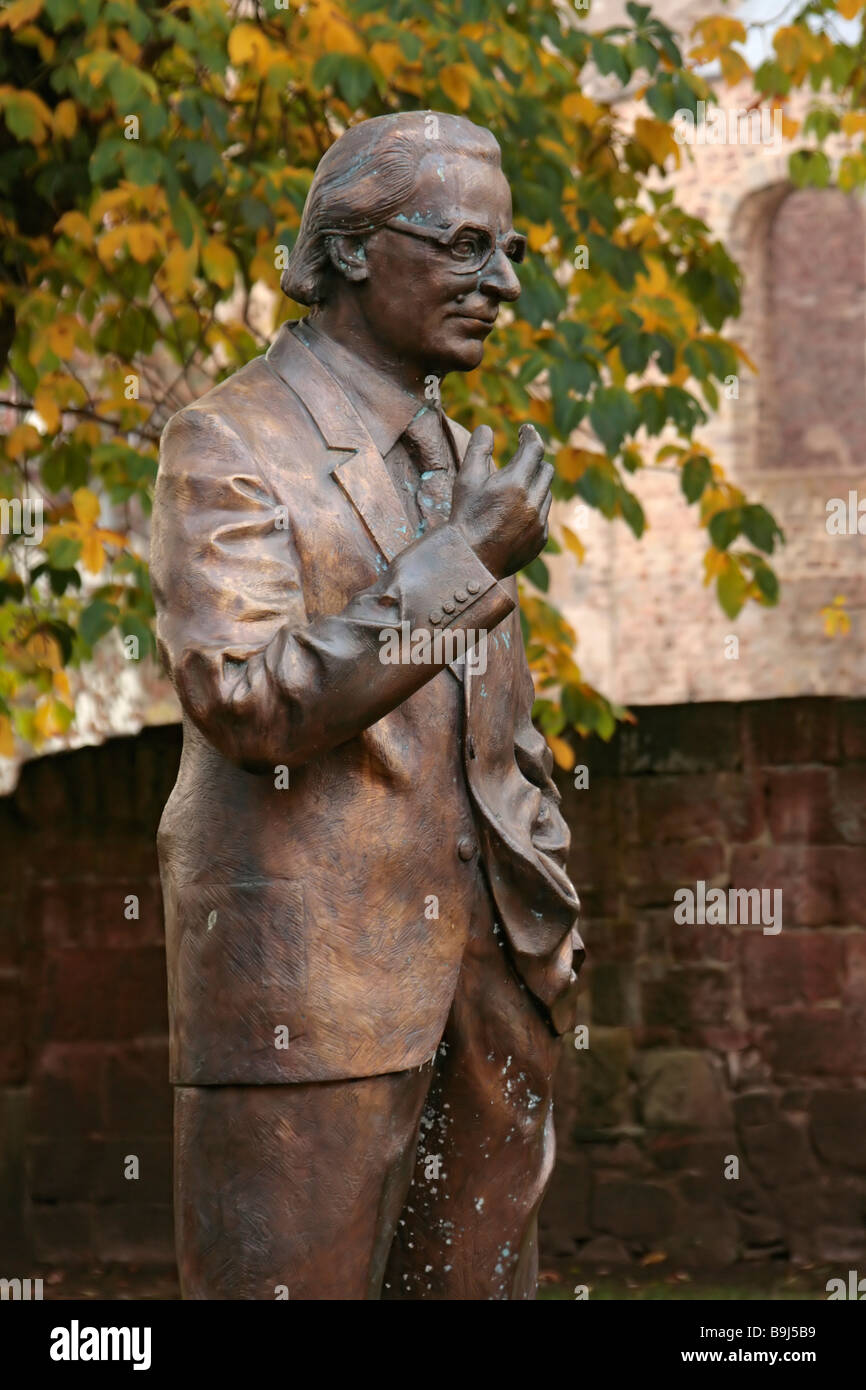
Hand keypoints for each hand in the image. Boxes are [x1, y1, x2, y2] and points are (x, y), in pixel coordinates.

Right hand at [450, 423, 552, 579]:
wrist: (469, 559)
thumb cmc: (465, 516)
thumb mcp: (466, 480)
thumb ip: (478, 449)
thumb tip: (487, 428)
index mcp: (515, 483)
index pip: (534, 448)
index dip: (530, 435)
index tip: (526, 431)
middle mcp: (532, 502)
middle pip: (546, 469)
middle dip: (534, 460)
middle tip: (522, 457)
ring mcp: (539, 522)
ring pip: (546, 492)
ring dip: (535, 485)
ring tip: (515, 487)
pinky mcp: (540, 539)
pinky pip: (544, 516)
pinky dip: (534, 508)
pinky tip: (516, 513)